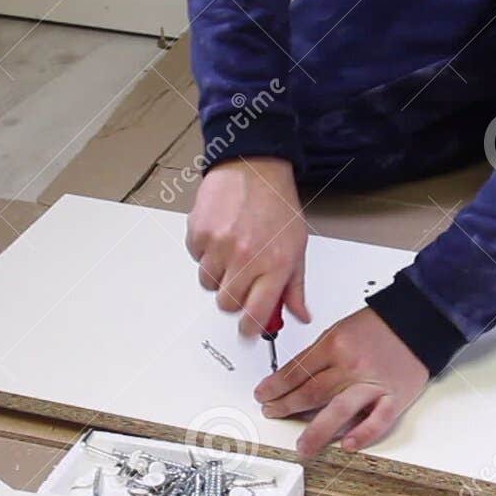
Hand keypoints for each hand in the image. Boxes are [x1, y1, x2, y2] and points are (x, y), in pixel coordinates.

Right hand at [186, 157, 310, 336]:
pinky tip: (220, 235)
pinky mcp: (199, 232)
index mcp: (275, 265)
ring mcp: (220, 245)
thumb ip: (295, 286)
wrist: (255, 167)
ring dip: (218, 274)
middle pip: (226, 304)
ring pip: (208, 283)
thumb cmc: (278, 205)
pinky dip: (205, 252)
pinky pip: (196, 258)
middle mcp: (247, 258)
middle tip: (242, 278)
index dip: (250, 327)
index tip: (248, 328)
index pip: (256, 315)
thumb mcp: (297, 247)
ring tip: (232, 251)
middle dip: (233, 296)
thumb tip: (300, 314)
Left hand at [256, 308, 429, 456]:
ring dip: (316, 431)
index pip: (296, 371)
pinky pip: (378, 419)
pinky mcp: (395, 397)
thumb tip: (293, 380)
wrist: (418, 322)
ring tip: (303, 446)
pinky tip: (347, 444)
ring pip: (339, 409)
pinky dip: (363, 433)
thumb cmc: (379, 328)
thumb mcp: (339, 331)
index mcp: (335, 345)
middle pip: (311, 392)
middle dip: (286, 406)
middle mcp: (352, 365)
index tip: (263, 396)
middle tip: (272, 414)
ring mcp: (373, 383)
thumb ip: (319, 356)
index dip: (275, 387)